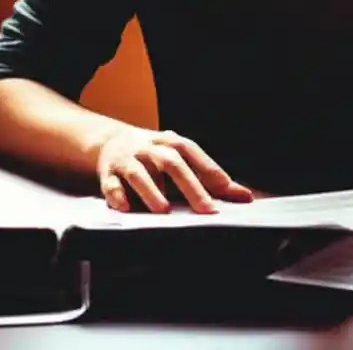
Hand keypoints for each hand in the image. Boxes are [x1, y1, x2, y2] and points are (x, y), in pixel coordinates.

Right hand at [96, 128, 253, 213]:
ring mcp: (128, 159)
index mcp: (172, 143)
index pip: (193, 153)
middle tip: (205, 209)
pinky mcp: (107, 173)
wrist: (110, 142)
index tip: (227, 190)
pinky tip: (125, 208)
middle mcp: (150, 148)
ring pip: (138, 173)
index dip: (210, 171)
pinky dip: (117, 196)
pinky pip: (110, 184)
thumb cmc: (155, 156)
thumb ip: (211, 179)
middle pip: (171, 164)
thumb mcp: (182, 159)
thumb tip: (245, 196)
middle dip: (189, 186)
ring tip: (164, 210)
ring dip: (151, 191)